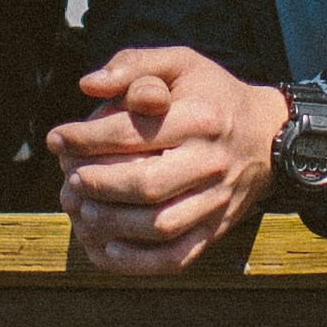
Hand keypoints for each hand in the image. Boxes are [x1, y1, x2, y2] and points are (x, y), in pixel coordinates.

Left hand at [58, 46, 281, 273]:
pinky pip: (177, 257)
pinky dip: (138, 262)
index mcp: (201, 117)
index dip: (86, 138)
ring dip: (112, 223)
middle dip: (97, 184)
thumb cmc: (212, 95)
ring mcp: (217, 201)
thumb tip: (88, 85)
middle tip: (69, 178)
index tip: (56, 139)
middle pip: (147, 185)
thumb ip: (134, 65)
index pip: (134, 132)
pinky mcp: (217, 230)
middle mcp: (212, 162)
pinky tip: (107, 248)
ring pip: (160, 226)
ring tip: (83, 210)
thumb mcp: (181, 64)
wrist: (269, 137)